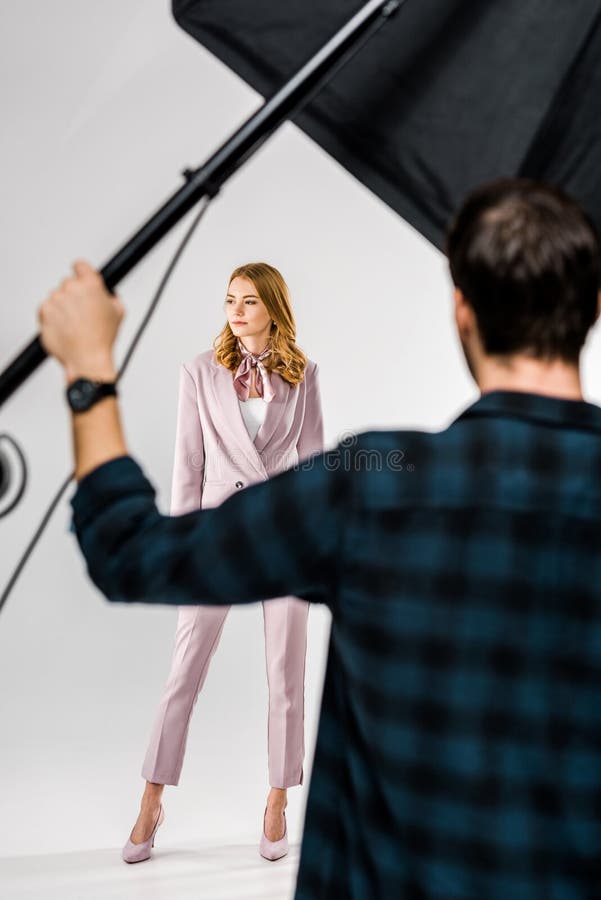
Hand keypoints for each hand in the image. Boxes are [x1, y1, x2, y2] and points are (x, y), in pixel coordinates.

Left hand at [39, 260, 123, 383]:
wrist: (87, 359)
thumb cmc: (103, 338)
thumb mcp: (119, 312)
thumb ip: (111, 295)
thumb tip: (107, 292)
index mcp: (91, 284)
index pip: (80, 265)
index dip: (81, 272)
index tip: (80, 278)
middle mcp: (72, 288)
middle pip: (68, 284)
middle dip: (73, 296)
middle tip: (81, 313)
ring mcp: (56, 299)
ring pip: (56, 297)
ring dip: (62, 307)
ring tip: (73, 325)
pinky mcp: (44, 311)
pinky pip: (45, 309)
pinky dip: (52, 317)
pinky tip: (64, 328)